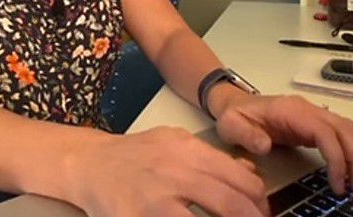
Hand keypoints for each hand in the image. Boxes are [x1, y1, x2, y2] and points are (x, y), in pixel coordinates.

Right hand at [67, 126, 269, 216]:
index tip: (264, 215)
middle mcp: (175, 171)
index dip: (260, 203)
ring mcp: (156, 198)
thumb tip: (249, 175)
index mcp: (188, 150)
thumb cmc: (134, 155)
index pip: (241, 179)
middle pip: (231, 204)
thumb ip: (210, 157)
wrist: (89, 163)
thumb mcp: (173, 142)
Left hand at [211, 88, 352, 196]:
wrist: (235, 103)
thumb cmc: (236, 115)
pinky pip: (346, 134)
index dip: (336, 158)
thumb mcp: (232, 124)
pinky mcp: (317, 124)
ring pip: (350, 131)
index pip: (324, 132)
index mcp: (291, 111)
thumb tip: (264, 145)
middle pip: (345, 131)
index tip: (338, 183)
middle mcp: (309, 110)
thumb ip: (247, 134)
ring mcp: (316, 115)